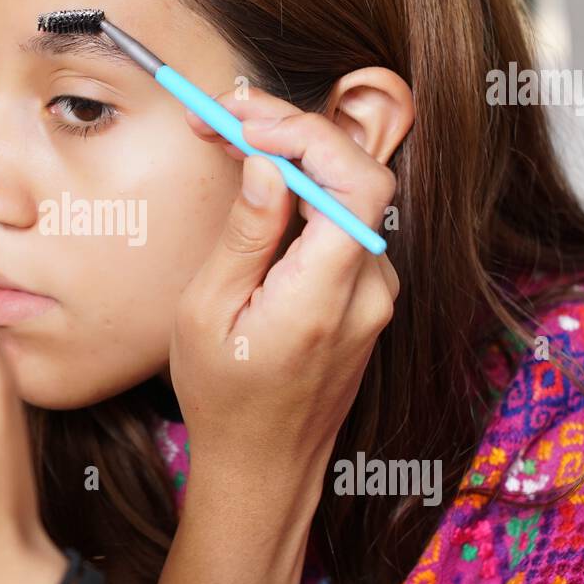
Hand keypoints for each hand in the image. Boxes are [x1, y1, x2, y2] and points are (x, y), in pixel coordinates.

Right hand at [169, 89, 399, 496]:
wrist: (264, 467)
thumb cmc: (224, 399)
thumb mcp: (207, 313)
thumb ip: (246, 233)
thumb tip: (267, 163)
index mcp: (327, 297)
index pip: (355, 183)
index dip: (306, 134)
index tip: (244, 120)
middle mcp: (369, 290)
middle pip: (355, 177)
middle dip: (292, 132)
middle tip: (224, 116)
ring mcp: (375, 294)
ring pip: (349, 195)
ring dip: (296, 159)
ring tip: (231, 139)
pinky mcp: (367, 296)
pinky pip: (344, 223)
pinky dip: (306, 192)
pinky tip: (262, 183)